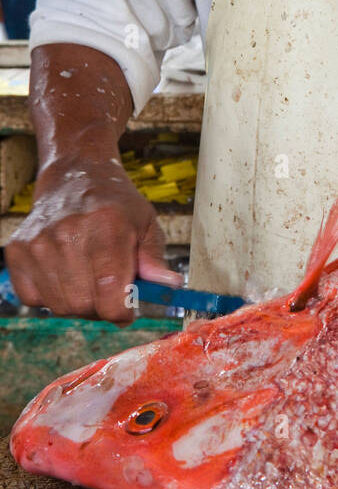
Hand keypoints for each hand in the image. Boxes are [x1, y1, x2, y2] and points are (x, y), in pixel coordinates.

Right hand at [6, 155, 179, 324]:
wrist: (75, 176)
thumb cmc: (115, 203)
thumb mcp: (146, 224)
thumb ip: (155, 259)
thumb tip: (168, 285)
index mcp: (107, 226)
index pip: (110, 293)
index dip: (122, 312)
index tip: (128, 311)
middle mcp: (69, 234)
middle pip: (83, 305)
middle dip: (102, 308)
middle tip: (110, 292)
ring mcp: (39, 243)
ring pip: (59, 306)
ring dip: (78, 303)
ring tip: (89, 280)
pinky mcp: (18, 251)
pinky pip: (33, 299)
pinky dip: (51, 297)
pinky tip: (65, 275)